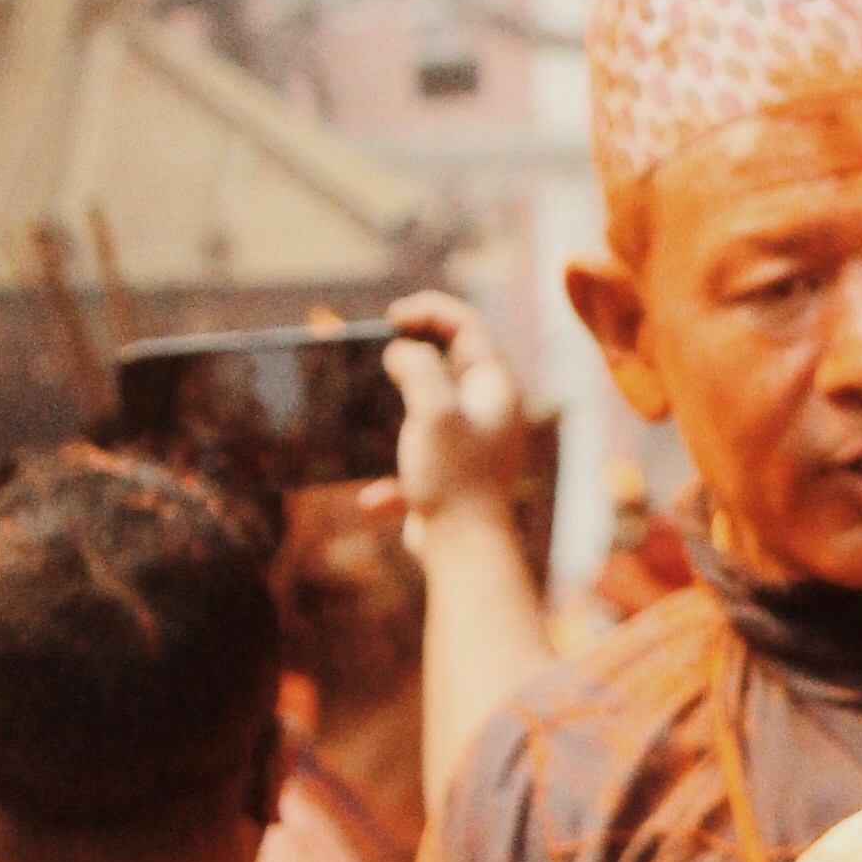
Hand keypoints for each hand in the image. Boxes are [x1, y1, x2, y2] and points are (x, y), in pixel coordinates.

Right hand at [382, 289, 533, 530]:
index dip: (428, 310)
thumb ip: (417, 369)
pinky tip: (377, 498)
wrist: (464, 550)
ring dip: (396, 405)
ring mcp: (471, 441)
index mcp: (495, 387)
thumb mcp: (432, 410)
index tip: (391, 316)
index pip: (467, 326)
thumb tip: (401, 351)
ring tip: (366, 400)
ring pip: (429, 405)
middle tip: (376, 344)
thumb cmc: (454, 478)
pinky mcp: (451, 472)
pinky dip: (392, 472)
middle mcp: (489, 409)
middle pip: (450, 360)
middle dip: (411, 350)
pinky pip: (416, 456)